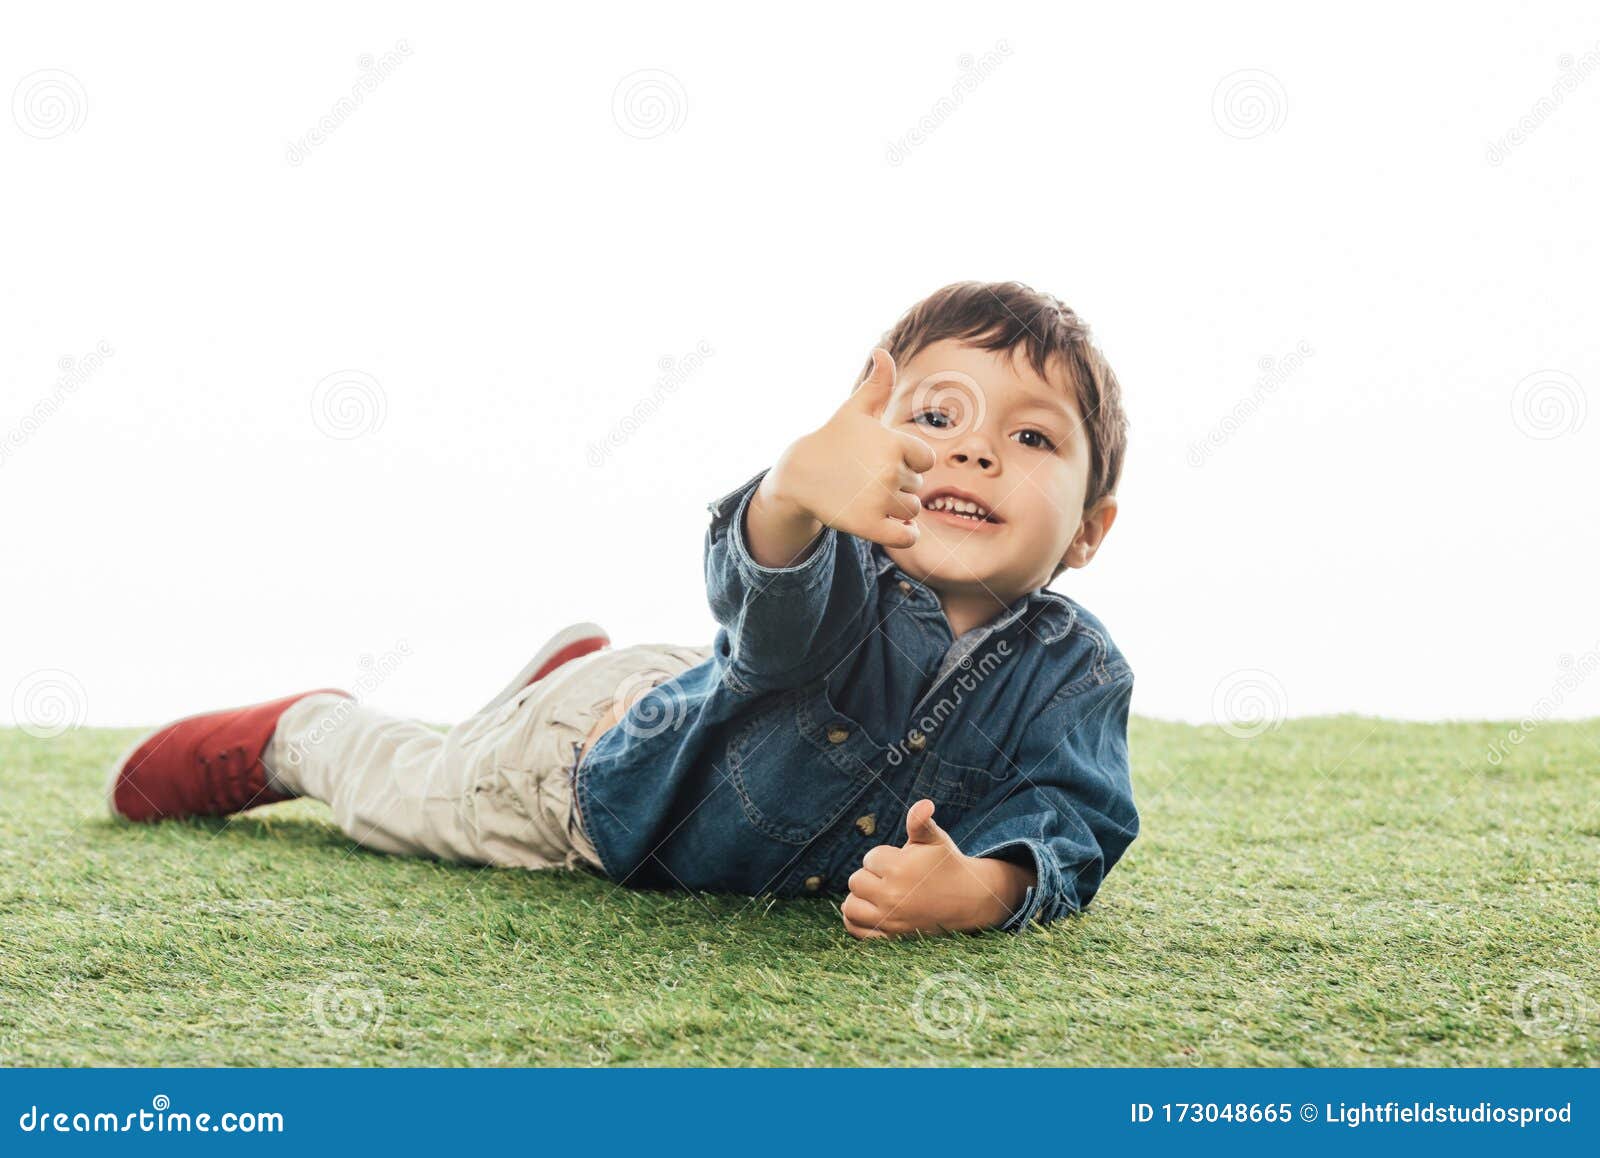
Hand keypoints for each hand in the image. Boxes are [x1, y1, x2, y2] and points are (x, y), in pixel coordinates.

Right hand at [761, 348, 936, 550]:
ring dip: (897, 508)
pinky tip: (890, 525)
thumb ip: (877, 384)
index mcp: (893, 443)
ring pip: (911, 510)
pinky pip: (906, 536)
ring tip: (870, 497)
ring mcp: (879, 500)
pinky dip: (904, 534)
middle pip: (916, 486)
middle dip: (898, 484)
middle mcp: (888, 471)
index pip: (926, 461)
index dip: (910, 462)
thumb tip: (882, 352)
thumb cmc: (833, 439)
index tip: (885, 459)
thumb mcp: (855, 410)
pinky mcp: (869, 526)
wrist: (799, 474)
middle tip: (868, 478)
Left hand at [841, 799, 1033, 938]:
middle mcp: (891, 897)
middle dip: (872, 877)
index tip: (903, 863)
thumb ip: (920, 822)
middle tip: (894, 878)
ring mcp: (890, 920)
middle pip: (856, 881)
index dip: (884, 858)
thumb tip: (924, 803)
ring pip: (850, 906)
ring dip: (860, 898)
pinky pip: (856, 930)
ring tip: (878, 893)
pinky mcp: (890, 938)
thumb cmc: (947, 865)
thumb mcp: (935, 840)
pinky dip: (856, 921)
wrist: (968, 900)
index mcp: (899, 869)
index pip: (869, 859)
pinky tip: (870, 910)